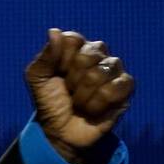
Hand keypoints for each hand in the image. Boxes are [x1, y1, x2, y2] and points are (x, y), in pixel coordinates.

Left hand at [24, 28, 134, 163]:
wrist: (59, 132)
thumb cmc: (49, 103)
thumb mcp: (37, 80)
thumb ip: (44, 57)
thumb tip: (54, 31)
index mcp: (77, 47)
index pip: (72, 40)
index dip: (60, 62)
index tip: (56, 75)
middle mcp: (98, 54)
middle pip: (87, 56)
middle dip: (72, 81)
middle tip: (69, 92)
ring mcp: (114, 70)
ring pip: (100, 73)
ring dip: (83, 96)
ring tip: (79, 103)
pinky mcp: (125, 87)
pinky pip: (115, 88)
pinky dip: (98, 104)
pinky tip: (93, 110)